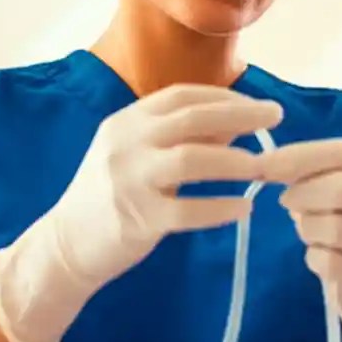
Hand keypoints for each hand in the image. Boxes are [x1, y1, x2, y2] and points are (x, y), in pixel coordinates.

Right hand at [0, 84, 282, 341]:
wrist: (65, 244)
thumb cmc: (109, 195)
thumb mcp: (133, 155)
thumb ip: (176, 138)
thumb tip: (234, 126)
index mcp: (125, 122)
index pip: (181, 97)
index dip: (224, 98)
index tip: (257, 106)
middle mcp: (126, 144)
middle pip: (193, 119)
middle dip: (241, 116)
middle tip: (276, 118)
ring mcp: (130, 181)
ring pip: (193, 159)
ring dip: (235, 161)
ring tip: (265, 167)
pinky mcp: (137, 219)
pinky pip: (189, 210)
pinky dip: (221, 208)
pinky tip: (244, 208)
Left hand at [262, 138, 341, 341]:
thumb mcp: (338, 191)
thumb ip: (311, 174)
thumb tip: (265, 165)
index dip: (301, 154)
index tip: (263, 163)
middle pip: (341, 188)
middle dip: (302, 193)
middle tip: (285, 201)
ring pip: (331, 226)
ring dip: (306, 227)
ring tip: (311, 230)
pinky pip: (328, 261)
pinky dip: (314, 257)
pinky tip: (322, 256)